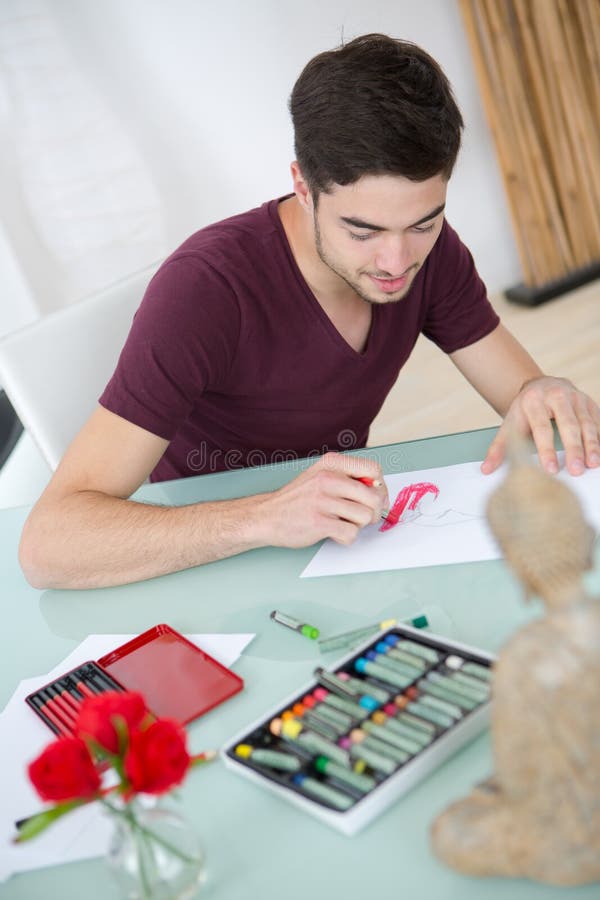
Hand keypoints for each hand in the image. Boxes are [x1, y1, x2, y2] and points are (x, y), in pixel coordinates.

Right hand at [256, 452, 388, 547]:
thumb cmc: (298, 499)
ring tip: (341, 523)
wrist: (267, 516)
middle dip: (373, 512)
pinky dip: (346, 538)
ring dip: (357, 525)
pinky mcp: (319, 522)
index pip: (373, 469)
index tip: (375, 497)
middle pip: (374, 497)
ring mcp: (322, 500)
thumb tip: (381, 492)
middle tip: (362, 517)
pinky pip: (351, 533)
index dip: (380, 487)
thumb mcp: (321, 477)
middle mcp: (327, 478)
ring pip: (365, 517)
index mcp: (331, 464)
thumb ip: (349, 479)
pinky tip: (333, 532)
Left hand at [481, 376, 599, 475]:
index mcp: (534, 401)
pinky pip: (597, 421)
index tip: (550, 469)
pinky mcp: (590, 403)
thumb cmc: (525, 409)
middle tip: (576, 470)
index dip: (546, 449)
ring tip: (593, 464)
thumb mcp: (510, 423)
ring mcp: (576, 398)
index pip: (541, 428)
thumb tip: (486, 469)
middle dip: (574, 448)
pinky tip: (599, 454)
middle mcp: (557, 396)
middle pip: (568, 425)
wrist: (541, 386)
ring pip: (587, 423)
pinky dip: (599, 439)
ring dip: (592, 445)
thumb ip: (499, 447)